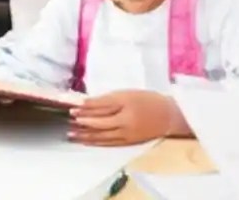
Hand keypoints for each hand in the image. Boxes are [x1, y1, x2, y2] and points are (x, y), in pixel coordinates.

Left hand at [68, 90, 182, 146]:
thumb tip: (89, 103)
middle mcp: (124, 122)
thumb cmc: (148, 101)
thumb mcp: (129, 94)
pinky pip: (108, 143)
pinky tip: (86, 141)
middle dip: (83, 122)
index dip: (86, 108)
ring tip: (71, 134)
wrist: (169, 116)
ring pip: (101, 136)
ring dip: (85, 135)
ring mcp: (125, 135)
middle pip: (99, 123)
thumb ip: (109, 99)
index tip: (73, 108)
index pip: (101, 107)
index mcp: (125, 106)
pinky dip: (95, 142)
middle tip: (70, 120)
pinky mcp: (127, 142)